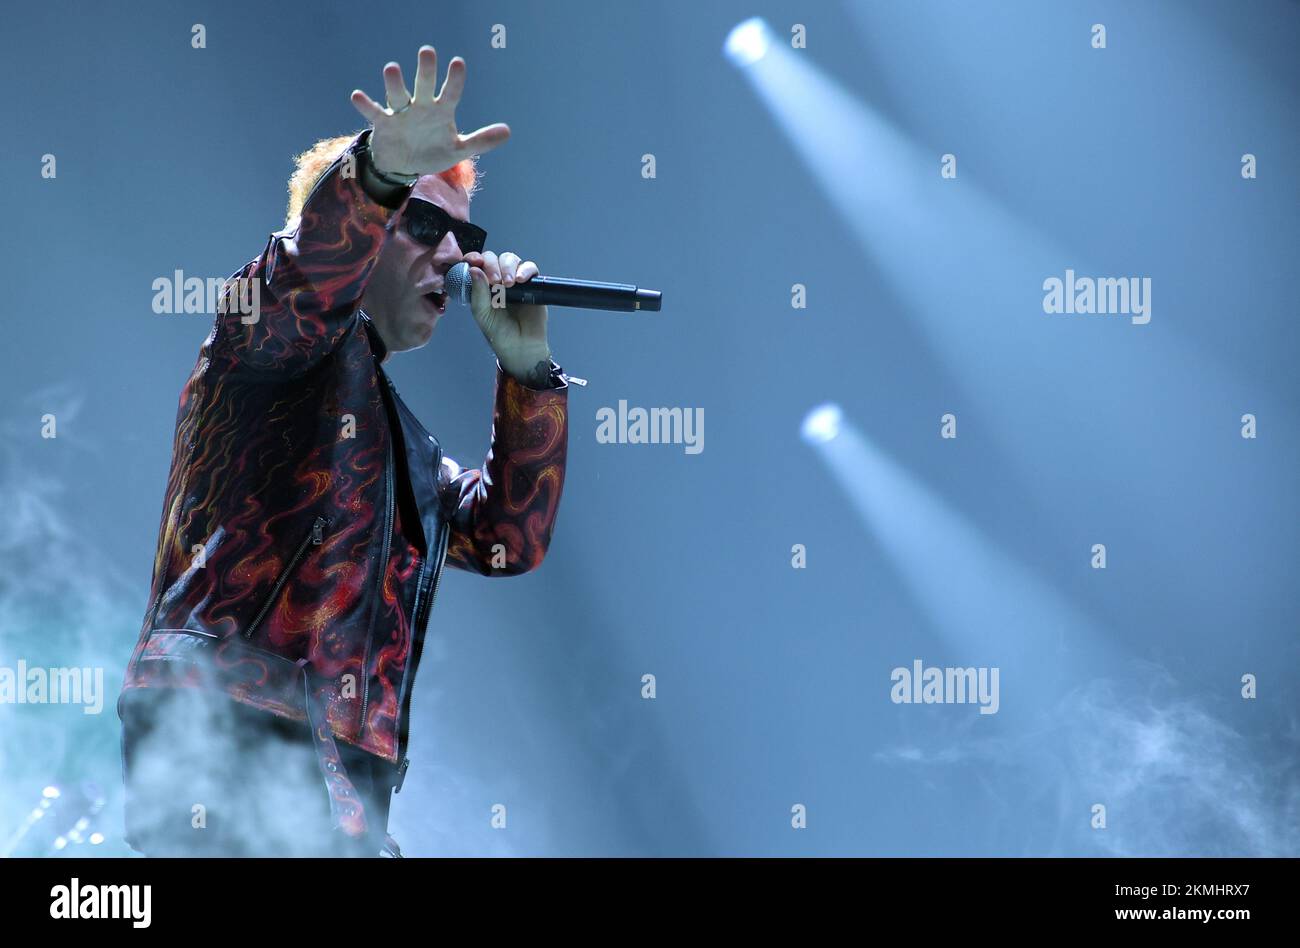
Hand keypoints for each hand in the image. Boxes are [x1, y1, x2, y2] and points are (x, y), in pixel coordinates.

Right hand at [350, 46, 510, 176]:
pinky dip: (365, 105)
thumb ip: (481, 141)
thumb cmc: (432, 150)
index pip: (450, 93)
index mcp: (441, 111)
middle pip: (423, 86)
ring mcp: (401, 113)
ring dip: (394, 83)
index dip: (454, 80)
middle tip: (427, 52)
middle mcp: (420, 106)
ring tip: (392, 68)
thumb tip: (508, 131)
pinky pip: (373, 112)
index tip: (457, 63)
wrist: (404, 165)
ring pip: (397, 95)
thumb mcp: (459, 150)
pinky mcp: (383, 124)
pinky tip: (357, 96)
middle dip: (425, 71)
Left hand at [462, 251, 551, 385]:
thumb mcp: (482, 313)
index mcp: (482, 285)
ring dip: (508, 267)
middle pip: (494, 258)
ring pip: (511, 259)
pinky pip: (530, 268)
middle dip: (492, 265)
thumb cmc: (499, 332)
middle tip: (494, 281)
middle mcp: (498, 280)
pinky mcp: (532, 284)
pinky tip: (520, 281)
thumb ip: (477, 292)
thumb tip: (474, 269)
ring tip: (508, 284)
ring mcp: (515, 281)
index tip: (474, 262)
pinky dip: (525, 270)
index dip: (474, 258)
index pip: (476, 264)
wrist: (520, 346)